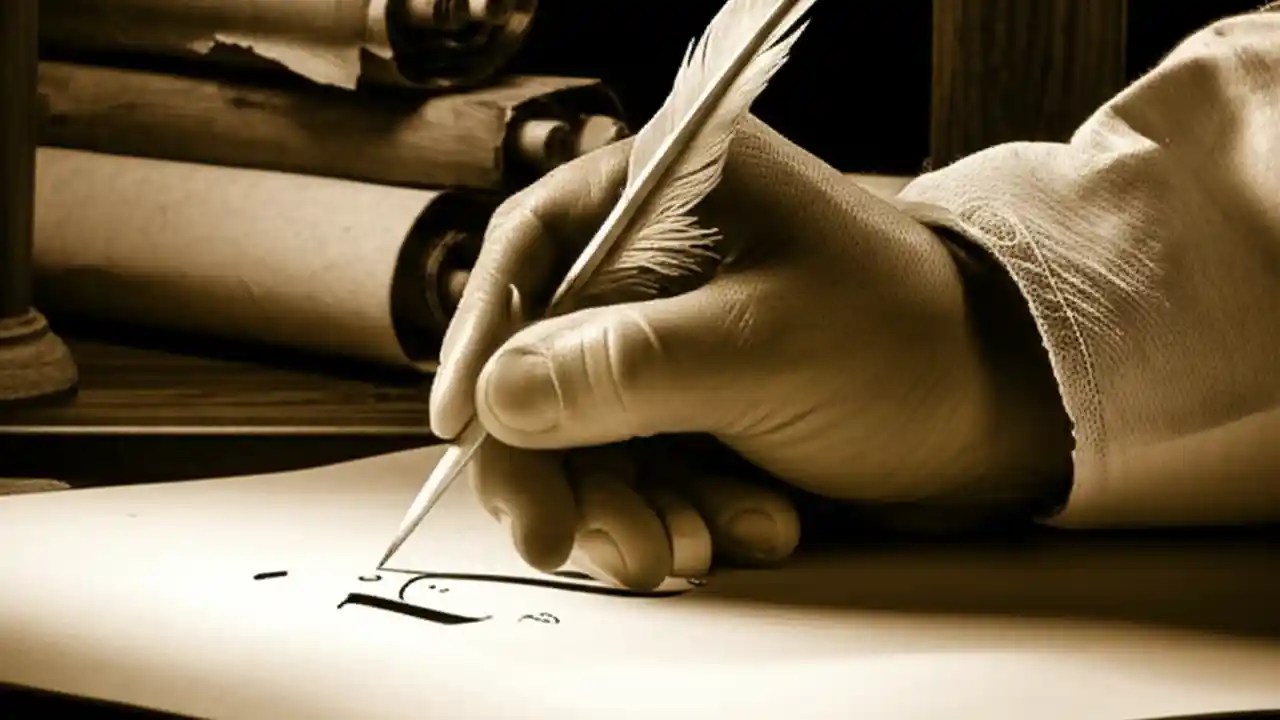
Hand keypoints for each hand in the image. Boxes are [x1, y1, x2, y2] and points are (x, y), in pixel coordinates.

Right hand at [430, 116, 1071, 588]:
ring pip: (594, 428)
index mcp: (673, 190)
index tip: (460, 428)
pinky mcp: (704, 397)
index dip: (481, 339)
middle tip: (573, 542)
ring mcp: (683, 333)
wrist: (1012, 414)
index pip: (532, 250)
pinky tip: (753, 524)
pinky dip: (684, 508)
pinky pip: (649, 462)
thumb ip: (622, 369)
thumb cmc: (908, 345)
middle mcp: (664, 256)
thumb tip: (498, 397)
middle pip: (549, 358)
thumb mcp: (761, 349)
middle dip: (563, 462)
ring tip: (697, 545)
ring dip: (631, 503)